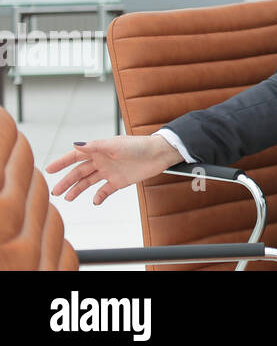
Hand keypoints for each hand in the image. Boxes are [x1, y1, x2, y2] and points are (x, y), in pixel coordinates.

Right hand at [46, 135, 181, 205]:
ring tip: (68, 198)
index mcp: (99, 150)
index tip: (49, 170)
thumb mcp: (115, 145)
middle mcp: (102, 160)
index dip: (62, 162)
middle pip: (80, 172)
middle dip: (67, 181)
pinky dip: (99, 196)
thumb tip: (75, 144)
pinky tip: (95, 201)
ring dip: (78, 189)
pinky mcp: (120, 181)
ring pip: (89, 182)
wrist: (159, 154)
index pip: (76, 156)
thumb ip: (95, 146)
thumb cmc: (138, 146)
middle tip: (55, 192)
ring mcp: (110, 171)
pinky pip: (105, 190)